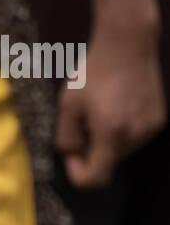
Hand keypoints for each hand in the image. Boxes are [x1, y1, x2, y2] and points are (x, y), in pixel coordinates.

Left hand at [55, 32, 166, 187]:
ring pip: (122, 150)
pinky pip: (136, 136)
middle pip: (109, 162)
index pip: (97, 178)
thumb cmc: (94, 72)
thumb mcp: (68, 103)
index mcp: (110, 133)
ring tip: (101, 108)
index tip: (71, 157)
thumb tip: (73, 156)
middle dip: (92, 149)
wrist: (128, 46)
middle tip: (83, 120)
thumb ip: (66, 136)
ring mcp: (150, 129)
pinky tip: (118, 104)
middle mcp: (135, 136)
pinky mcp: (159, 120)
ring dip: (108, 139)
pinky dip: (123, 129)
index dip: (79, 175)